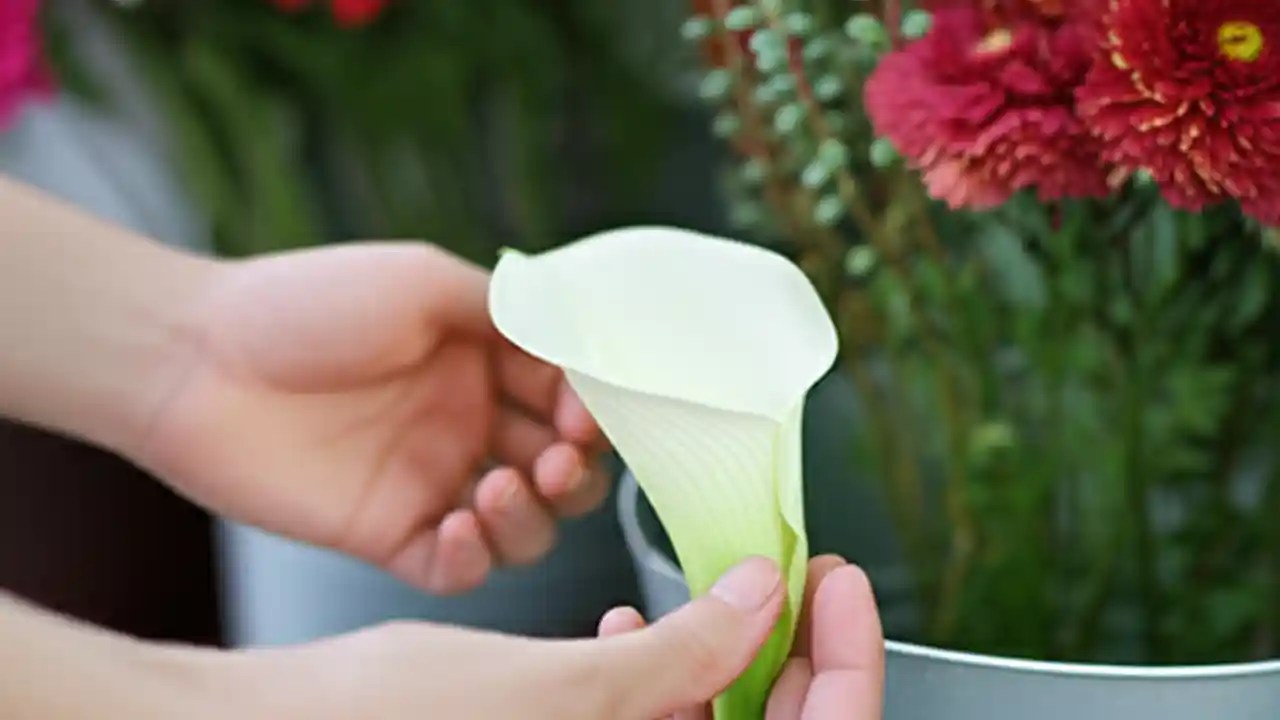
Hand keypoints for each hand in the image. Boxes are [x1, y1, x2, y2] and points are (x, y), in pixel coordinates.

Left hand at [136, 242, 608, 592]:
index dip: (591, 412)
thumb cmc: (307, 303)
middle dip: (575, 472)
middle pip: (560, 469)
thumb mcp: (425, 282)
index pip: (569, 397)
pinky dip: (473, 558)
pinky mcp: (387, 532)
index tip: (580, 413)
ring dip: (532, 518)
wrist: (194, 358)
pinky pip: (455, 567)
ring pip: (521, 526)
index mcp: (482, 360)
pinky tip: (456, 527)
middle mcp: (467, 423)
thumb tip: (585, 340)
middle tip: (556, 462)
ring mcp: (428, 480)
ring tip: (498, 491)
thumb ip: (511, 312)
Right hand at [218, 556, 882, 719]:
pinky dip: (664, 675)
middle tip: (800, 571)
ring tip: (724, 586)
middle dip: (799, 654)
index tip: (838, 582)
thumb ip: (684, 654)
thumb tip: (765, 600)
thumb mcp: (564, 692)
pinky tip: (633, 626)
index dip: (848, 667)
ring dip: (731, 657)